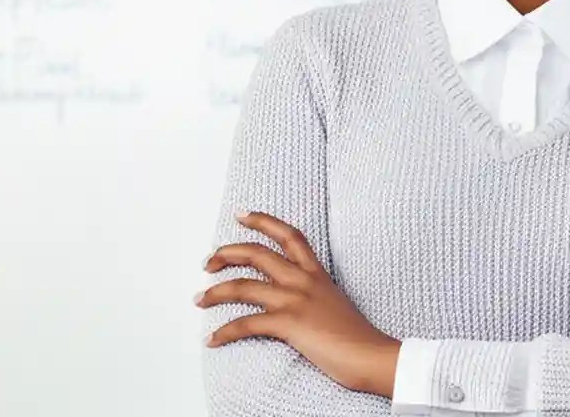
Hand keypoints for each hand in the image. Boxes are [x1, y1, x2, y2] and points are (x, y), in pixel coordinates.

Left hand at [197, 211, 401, 396]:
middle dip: (226, 253)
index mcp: (316, 272)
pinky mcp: (288, 323)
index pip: (288, 235)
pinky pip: (245, 324)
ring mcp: (294, 299)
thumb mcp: (335, 300)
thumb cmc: (356, 335)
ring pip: (242, 286)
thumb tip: (297, 297)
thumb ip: (314, 292)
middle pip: (256, 253)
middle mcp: (302, 280)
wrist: (371, 355)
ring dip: (214, 292)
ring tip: (199, 299)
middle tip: (208, 261)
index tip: (241, 215)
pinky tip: (212, 340)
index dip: (262, 220)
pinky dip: (223, 332)